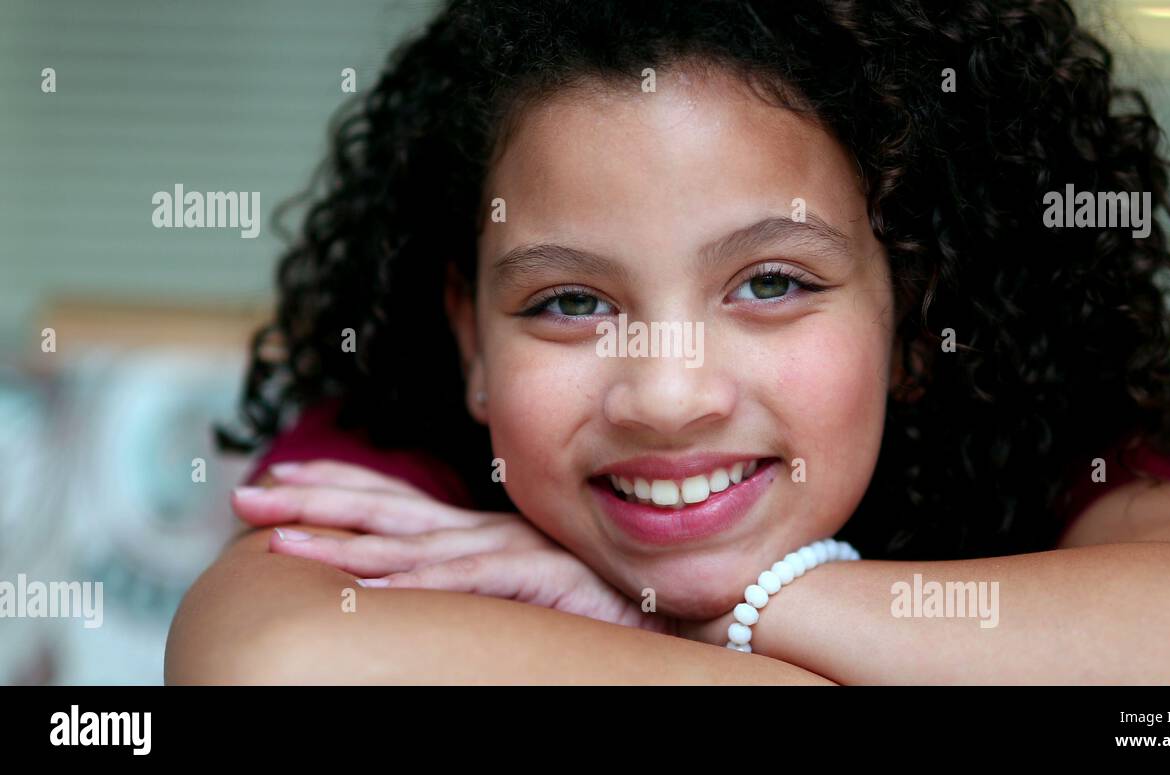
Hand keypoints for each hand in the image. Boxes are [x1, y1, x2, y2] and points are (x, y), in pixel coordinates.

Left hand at [231, 460, 673, 633]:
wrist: (682, 610)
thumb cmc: (611, 603)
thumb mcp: (531, 588)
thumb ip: (488, 579)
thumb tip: (428, 587)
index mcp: (485, 531)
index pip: (398, 504)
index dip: (337, 488)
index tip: (279, 482)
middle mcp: (490, 531)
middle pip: (387, 511)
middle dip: (313, 500)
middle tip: (244, 496)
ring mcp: (511, 550)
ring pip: (408, 542)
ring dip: (339, 538)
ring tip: (279, 541)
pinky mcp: (534, 576)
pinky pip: (457, 581)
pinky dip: (404, 581)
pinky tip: (356, 585)